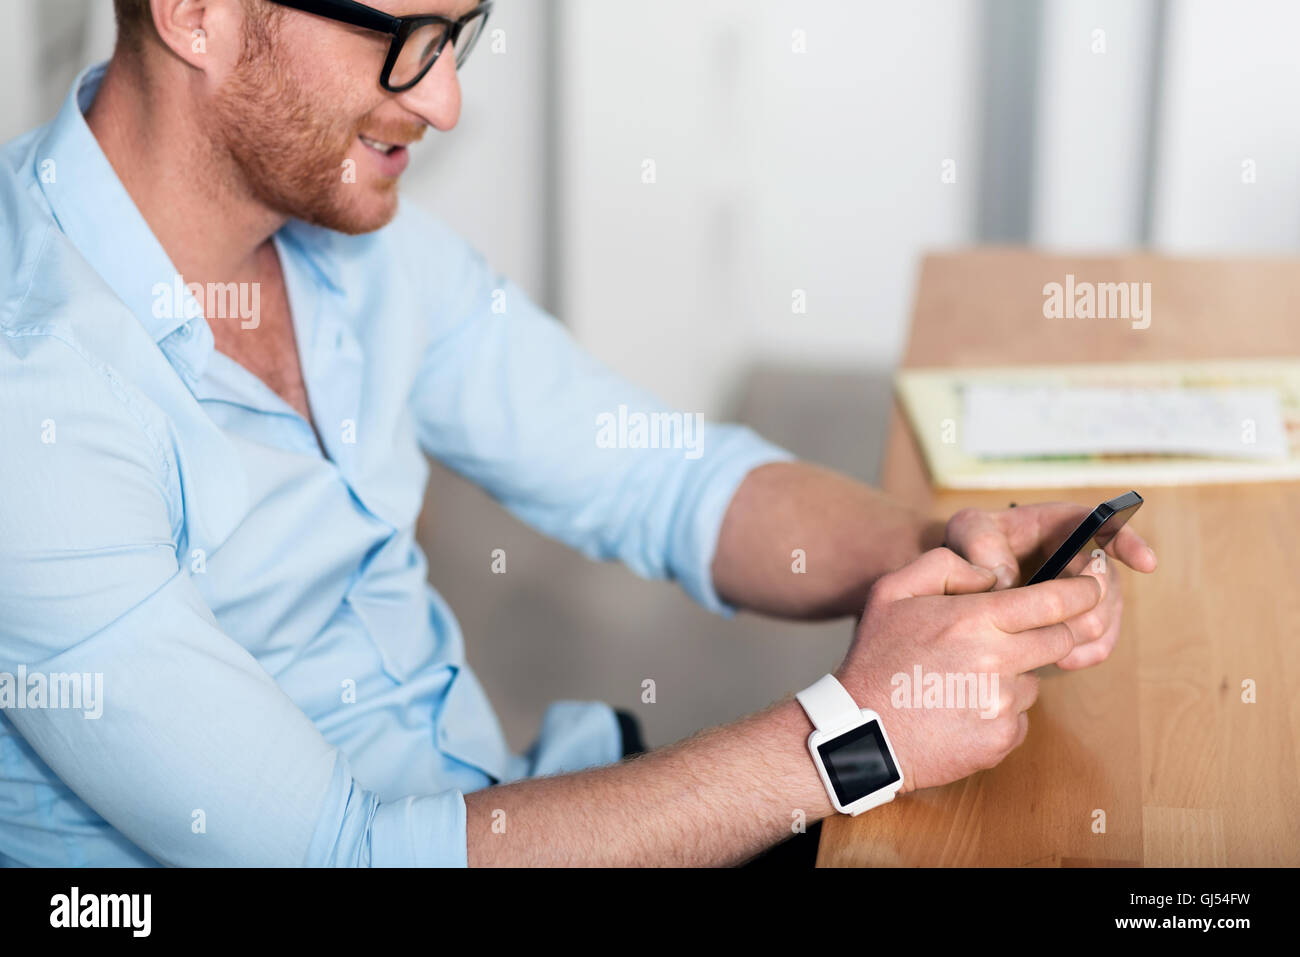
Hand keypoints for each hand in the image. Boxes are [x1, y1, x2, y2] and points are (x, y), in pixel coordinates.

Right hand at [835, 547, 1101, 791]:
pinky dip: (999, 710)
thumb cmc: (876, 660)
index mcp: (974, 620)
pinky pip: (1019, 716)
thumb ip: (944, 565)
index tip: (1092, 588)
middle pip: (1059, 639)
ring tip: (963, 680)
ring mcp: (1003, 704)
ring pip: (1034, 679)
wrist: (861, 733)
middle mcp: (997, 661)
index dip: (1082, 591)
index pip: (1054, 600)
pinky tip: (960, 708)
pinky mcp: (1002, 739)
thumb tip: (991, 573)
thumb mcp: (892, 592)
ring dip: (1013, 674)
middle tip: (1011, 636)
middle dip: (1047, 631)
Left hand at [942, 502, 1156, 669]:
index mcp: (1058, 525)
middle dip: (1092, 604)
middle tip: (1067, 621)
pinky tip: (1063, 661)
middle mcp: (1080, 556)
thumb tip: (1006, 578)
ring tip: (1057, 649)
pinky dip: (1086, 653)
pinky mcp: (1077, 620)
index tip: (1147, 563)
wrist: (962, 579)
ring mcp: (1082, 591)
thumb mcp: (968, 530)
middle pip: (1106, 581)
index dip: (1127, 542)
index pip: (1102, 526)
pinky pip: (1098, 640)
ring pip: (1106, 615)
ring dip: (1086, 633)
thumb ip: (981, 544)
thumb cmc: (971, 545)